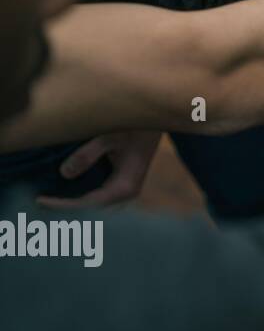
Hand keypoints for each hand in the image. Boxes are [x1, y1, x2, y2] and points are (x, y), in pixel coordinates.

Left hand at [38, 130, 162, 207]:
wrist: (158, 119)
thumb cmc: (135, 125)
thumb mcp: (110, 136)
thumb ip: (87, 155)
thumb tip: (64, 174)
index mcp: (125, 187)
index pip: (88, 204)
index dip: (62, 205)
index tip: (39, 200)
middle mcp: (126, 193)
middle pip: (91, 211)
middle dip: (66, 210)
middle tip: (38, 204)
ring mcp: (125, 189)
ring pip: (94, 206)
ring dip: (73, 205)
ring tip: (48, 200)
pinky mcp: (121, 183)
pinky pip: (98, 197)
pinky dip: (81, 197)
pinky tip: (64, 191)